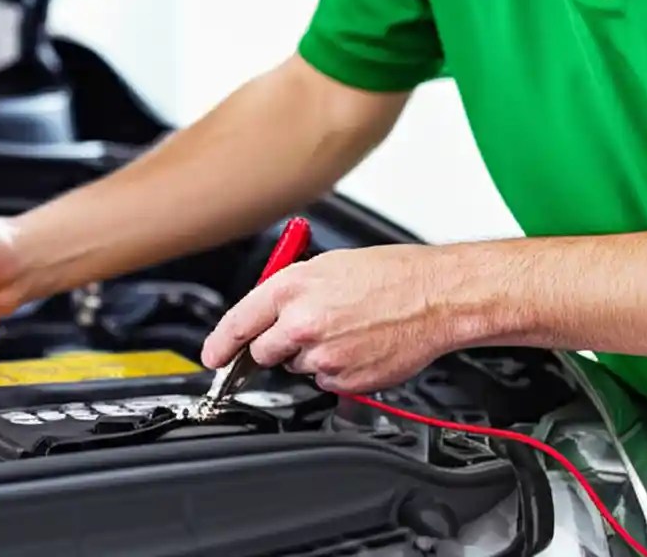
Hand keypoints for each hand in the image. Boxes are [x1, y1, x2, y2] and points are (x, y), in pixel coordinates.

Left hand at [200, 245, 481, 393]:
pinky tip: (359, 345)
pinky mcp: (344, 379)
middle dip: (275, 346)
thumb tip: (268, 311)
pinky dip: (337, 369)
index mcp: (291, 288)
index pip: (237, 323)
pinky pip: (325, 380)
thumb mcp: (328, 265)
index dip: (220, 344)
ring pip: (297, 366)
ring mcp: (322, 355)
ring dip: (312, 354)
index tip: (211, 356)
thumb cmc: (391, 275)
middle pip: (263, 352)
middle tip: (305, 331)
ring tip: (347, 329)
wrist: (435, 297)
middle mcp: (301, 323)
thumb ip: (290, 291)